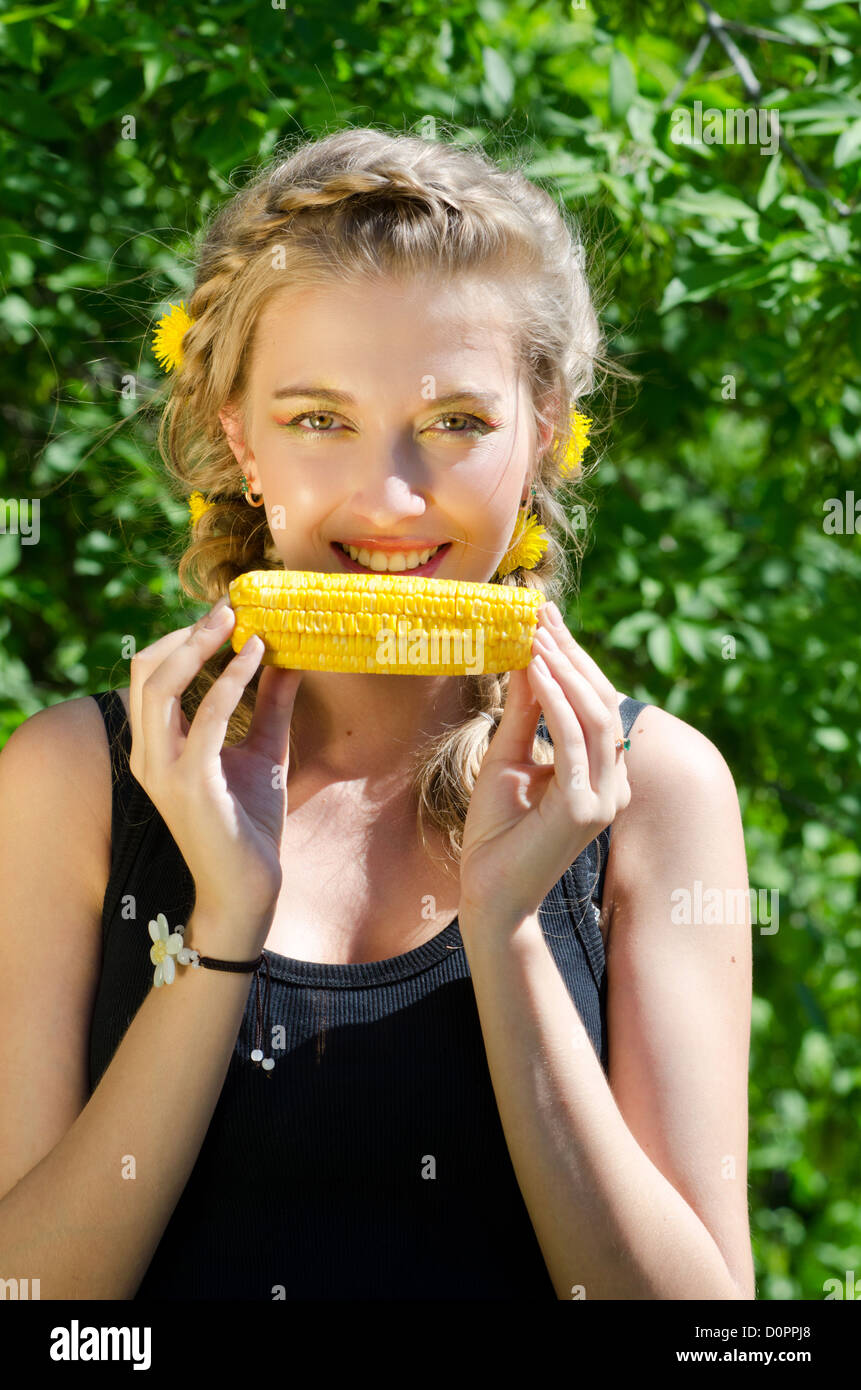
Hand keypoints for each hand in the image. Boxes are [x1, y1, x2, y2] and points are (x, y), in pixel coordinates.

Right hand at [128, 593, 303, 942]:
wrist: (250, 888)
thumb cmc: (251, 824)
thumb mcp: (264, 751)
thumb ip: (270, 706)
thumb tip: (288, 658)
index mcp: (155, 745)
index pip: (151, 674)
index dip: (183, 637)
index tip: (226, 612)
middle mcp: (148, 754)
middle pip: (145, 670)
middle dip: (186, 632)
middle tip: (229, 609)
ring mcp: (163, 769)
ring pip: (160, 685)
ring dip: (198, 646)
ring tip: (236, 623)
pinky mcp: (189, 783)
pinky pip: (204, 716)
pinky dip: (230, 680)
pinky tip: (257, 658)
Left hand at [459, 602, 630, 925]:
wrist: (487, 893)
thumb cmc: (496, 833)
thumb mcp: (508, 758)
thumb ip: (523, 714)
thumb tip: (526, 657)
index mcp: (602, 774)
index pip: (595, 704)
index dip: (573, 658)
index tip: (545, 618)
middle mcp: (613, 784)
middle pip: (601, 701)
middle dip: (571, 653)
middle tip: (540, 613)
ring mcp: (603, 798)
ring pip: (595, 715)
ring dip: (564, 668)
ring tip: (535, 632)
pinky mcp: (583, 809)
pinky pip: (572, 739)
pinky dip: (554, 698)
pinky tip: (533, 667)